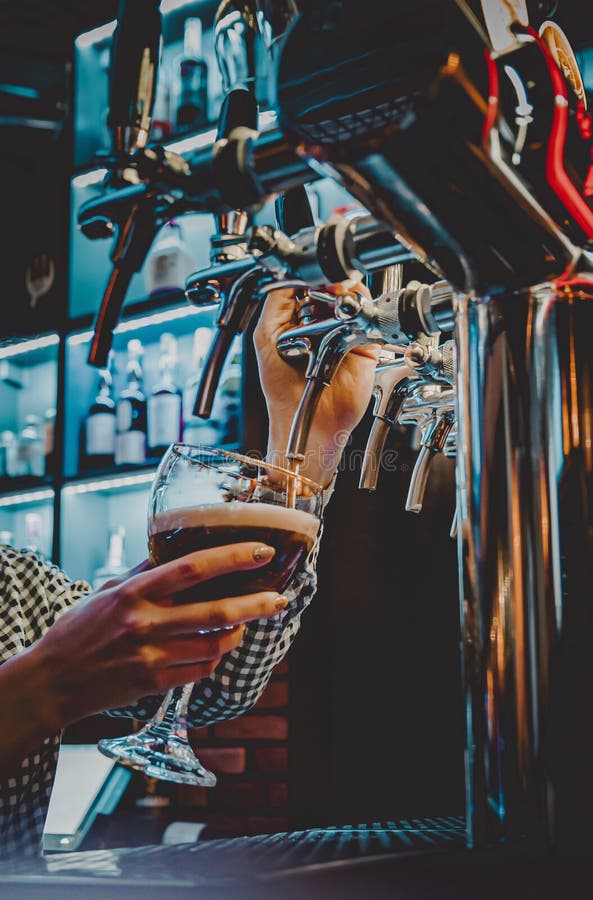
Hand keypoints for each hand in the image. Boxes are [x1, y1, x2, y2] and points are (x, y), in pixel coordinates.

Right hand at [22, 543, 283, 733]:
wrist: (52, 682)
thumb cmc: (78, 630)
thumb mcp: (106, 592)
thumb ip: (143, 573)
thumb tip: (176, 552)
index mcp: (133, 593)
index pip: (192, 569)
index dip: (231, 558)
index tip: (260, 551)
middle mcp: (145, 624)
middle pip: (215, 612)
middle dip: (255, 604)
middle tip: (279, 597)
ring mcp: (151, 657)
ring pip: (214, 645)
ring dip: (238, 634)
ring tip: (246, 624)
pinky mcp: (154, 684)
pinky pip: (199, 670)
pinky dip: (215, 659)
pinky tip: (217, 650)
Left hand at [254, 286, 378, 484]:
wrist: (310, 424)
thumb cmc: (284, 390)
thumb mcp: (267, 337)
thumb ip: (277, 301)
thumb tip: (297, 273)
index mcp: (295, 316)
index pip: (305, 280)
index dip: (311, 273)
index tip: (314, 272)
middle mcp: (321, 321)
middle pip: (333, 284)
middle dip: (331, 283)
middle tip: (329, 288)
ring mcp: (343, 332)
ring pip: (354, 298)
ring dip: (348, 298)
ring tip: (337, 308)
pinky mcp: (364, 346)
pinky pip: (370, 320)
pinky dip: (363, 315)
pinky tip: (349, 322)